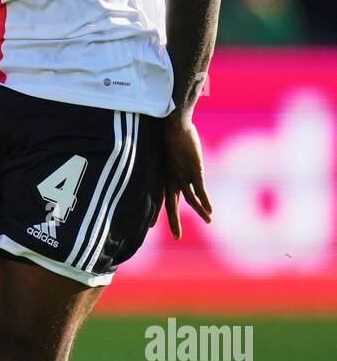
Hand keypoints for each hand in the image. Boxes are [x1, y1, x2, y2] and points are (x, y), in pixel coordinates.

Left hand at [153, 116, 212, 240]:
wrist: (173, 123)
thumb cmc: (167, 130)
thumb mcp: (164, 144)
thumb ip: (166, 151)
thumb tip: (165, 146)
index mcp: (163, 173)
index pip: (158, 196)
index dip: (156, 211)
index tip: (150, 225)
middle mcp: (172, 177)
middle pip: (171, 204)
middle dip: (174, 221)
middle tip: (176, 237)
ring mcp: (183, 174)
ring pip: (190, 199)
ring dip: (199, 211)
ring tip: (208, 221)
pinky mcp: (194, 170)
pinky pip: (200, 190)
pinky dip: (205, 202)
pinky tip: (210, 211)